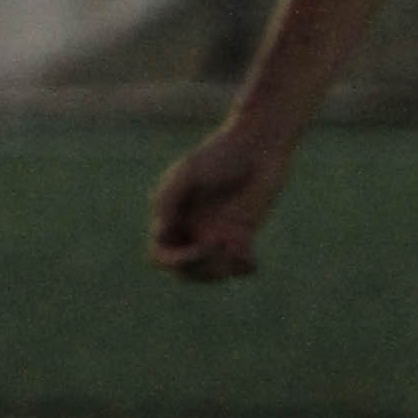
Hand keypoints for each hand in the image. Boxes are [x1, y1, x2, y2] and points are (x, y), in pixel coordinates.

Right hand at [149, 118, 298, 279]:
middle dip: (199, 268)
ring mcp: (216, 234)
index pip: (160, 255)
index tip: (198, 249)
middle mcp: (191, 230)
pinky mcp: (242, 234)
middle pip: (183, 271)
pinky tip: (252, 259)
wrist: (257, 145)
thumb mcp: (189, 172)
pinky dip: (242, 268)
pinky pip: (237, 265)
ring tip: (236, 245)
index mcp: (171, 217)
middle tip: (221, 245)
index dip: (174, 261)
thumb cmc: (220, 153)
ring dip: (221, 270)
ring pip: (210, 273)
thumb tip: (160, 231)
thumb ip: (168, 199)